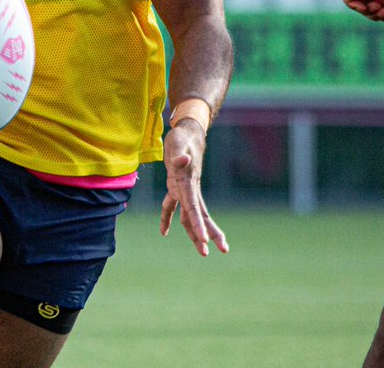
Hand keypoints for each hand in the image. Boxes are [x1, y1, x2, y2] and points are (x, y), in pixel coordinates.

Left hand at [160, 120, 227, 255]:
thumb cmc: (182, 137)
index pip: (194, 208)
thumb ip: (179, 154)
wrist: (188, 132)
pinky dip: (168, 219)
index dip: (198, 224)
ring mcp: (184, 190)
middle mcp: (189, 190)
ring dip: (195, 233)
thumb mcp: (178, 143)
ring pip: (191, 216)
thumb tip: (183, 160)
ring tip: (204, 252)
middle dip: (208, 234)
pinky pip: (173, 207)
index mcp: (189, 183)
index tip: (204, 240)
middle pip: (200, 215)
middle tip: (219, 251)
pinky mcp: (176, 187)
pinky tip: (163, 232)